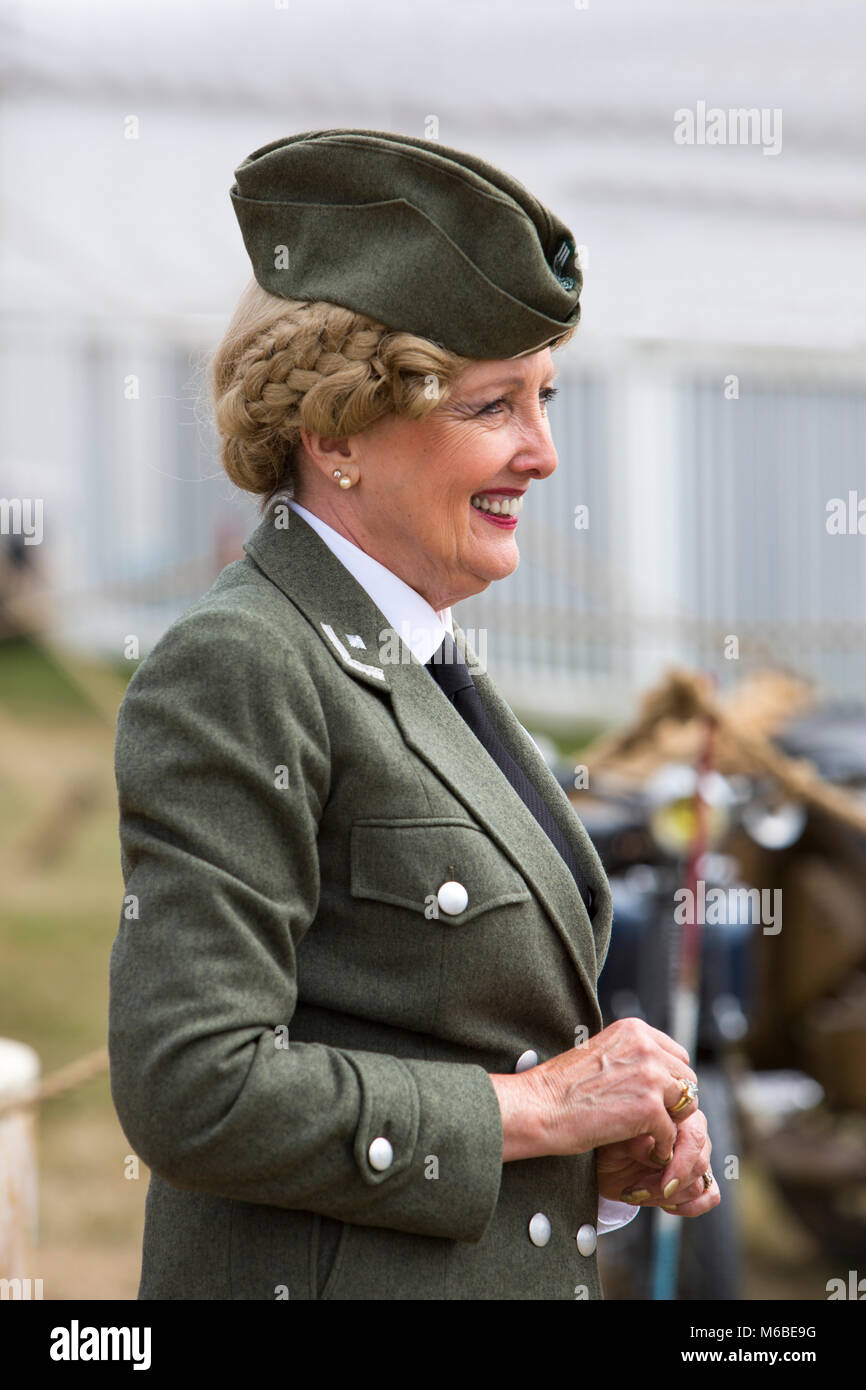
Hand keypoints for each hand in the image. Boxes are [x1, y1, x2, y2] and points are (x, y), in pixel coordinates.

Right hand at [490, 1016, 699, 1161]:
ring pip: (687, 1104)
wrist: (539, 1107)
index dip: (670, 1082)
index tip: (656, 1101)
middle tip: (655, 1123)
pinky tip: (644, 1149)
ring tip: (651, 1136)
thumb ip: (631, 1057)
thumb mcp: (601, 1054)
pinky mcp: (649, 1107)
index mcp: (634, 1029)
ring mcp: (650, 1075)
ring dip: (672, 1123)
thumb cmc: (562, 1087)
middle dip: (675, 1103)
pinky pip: (672, 1131)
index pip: (677, 1056)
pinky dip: (661, 1145)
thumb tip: (658, 1074)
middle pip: (687, 1078)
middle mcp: (646, 1046)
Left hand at [596, 1108, 719, 1214]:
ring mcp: (698, 1154)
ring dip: (667, 1196)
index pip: (693, 1135)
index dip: (678, 1161)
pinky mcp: (699, 1178)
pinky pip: (710, 1195)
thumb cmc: (609, 1143)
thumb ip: (634, 1140)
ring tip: (639, 1193)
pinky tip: (666, 1205)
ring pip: (699, 1183)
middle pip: (699, 1162)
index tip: (658, 1177)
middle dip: (669, 1182)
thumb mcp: (613, 1140)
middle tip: (639, 1190)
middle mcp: (691, 1129)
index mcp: (674, 1111)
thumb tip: (652, 1148)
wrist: (604, 1162)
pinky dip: (689, 1206)